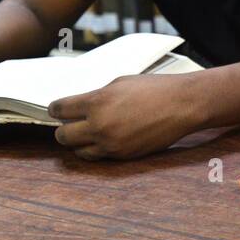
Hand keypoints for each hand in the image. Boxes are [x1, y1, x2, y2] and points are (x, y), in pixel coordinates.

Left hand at [51, 73, 200, 159]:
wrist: (184, 105)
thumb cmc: (155, 88)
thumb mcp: (120, 83)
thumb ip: (97, 96)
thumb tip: (80, 107)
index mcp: (97, 102)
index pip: (59, 109)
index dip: (55, 109)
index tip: (57, 109)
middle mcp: (99, 126)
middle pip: (63, 135)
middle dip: (64, 128)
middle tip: (70, 123)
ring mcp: (111, 143)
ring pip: (78, 150)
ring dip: (79, 142)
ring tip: (87, 133)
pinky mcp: (123, 155)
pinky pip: (98, 156)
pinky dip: (97, 149)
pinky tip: (103, 139)